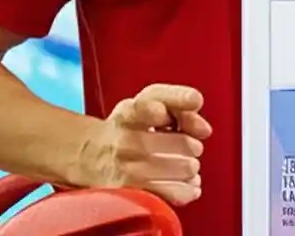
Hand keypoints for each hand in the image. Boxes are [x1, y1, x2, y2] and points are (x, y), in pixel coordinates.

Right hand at [72, 83, 211, 206]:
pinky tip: (186, 182)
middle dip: (193, 145)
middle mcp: (125, 141)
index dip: (162, 110)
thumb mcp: (147, 100)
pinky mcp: (133, 195)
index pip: (146, 108)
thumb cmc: (128, 125)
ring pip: (184, 169)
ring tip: (184, 165)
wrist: (91, 154)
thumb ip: (178, 101)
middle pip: (183, 144)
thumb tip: (204, 129)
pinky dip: (188, 188)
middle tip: (188, 147)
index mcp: (130, 112)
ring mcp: (127, 170)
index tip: (166, 114)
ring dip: (191, 166)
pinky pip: (176, 193)